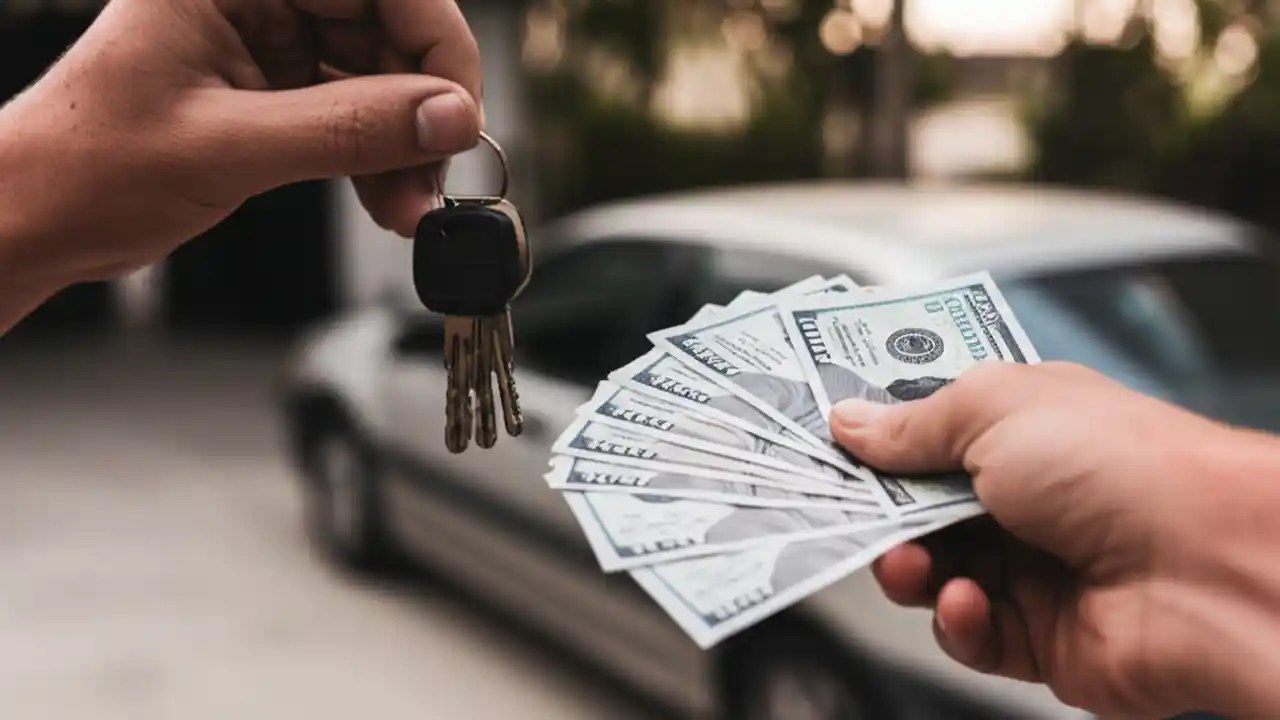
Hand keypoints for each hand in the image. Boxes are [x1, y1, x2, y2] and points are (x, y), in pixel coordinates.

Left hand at [0, 0, 481, 326]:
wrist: (40, 218)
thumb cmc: (89, 166)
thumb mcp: (228, 148)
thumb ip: (349, 128)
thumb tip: (452, 118)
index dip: (433, 42)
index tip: (456, 115)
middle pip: (388, 24)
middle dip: (420, 107)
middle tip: (433, 176)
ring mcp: (266, 39)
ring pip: (380, 73)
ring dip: (404, 143)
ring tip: (406, 206)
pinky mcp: (273, 86)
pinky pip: (355, 109)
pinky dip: (379, 157)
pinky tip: (387, 199)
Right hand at [831, 362, 1279, 717]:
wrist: (1212, 565)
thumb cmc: (1121, 464)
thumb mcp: (992, 411)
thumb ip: (910, 423)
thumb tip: (847, 422)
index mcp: (1020, 428)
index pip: (929, 430)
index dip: (877, 437)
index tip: (822, 442)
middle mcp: (1024, 496)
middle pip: (917, 508)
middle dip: (876, 512)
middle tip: (837, 511)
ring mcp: (1033, 567)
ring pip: (932, 575)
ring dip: (908, 570)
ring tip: (908, 563)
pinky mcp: (1041, 638)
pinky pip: (969, 634)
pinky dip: (959, 621)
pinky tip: (971, 603)